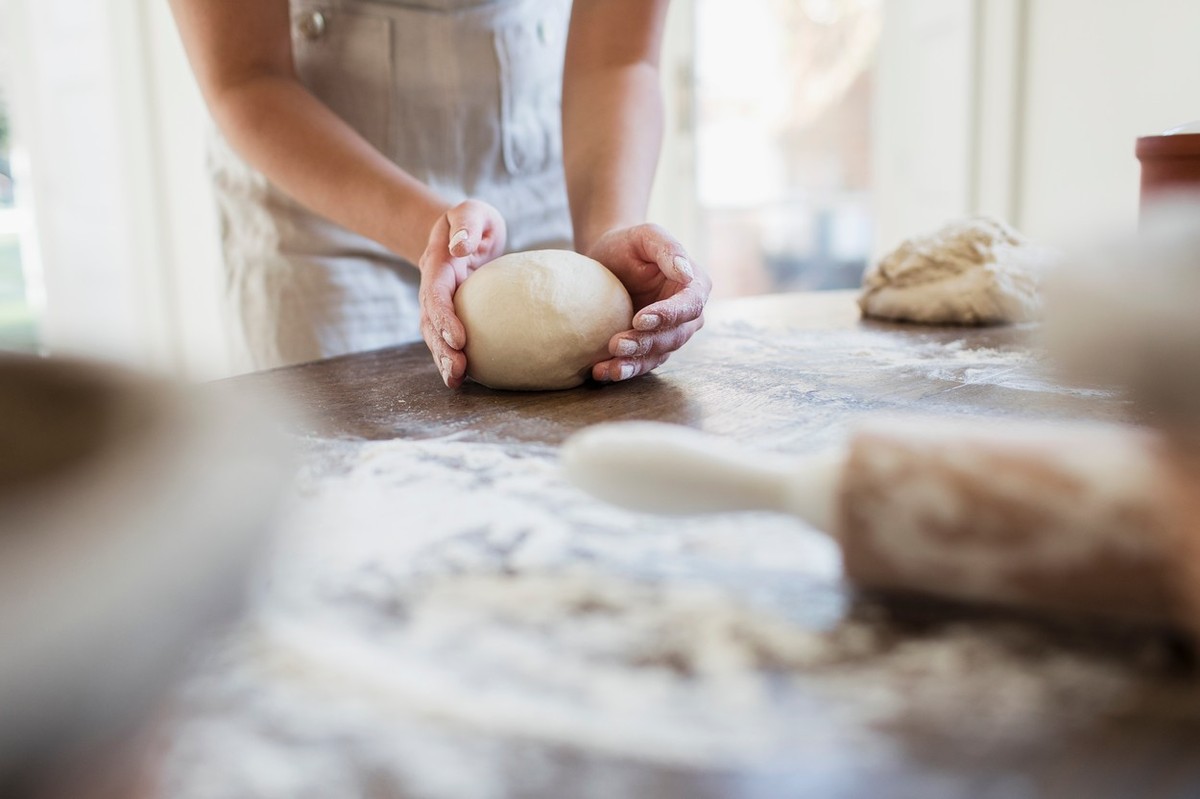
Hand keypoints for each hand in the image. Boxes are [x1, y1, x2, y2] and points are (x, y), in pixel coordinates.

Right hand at [418, 199, 506, 387]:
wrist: (462, 234)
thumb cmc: (472, 222)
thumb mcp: (471, 212)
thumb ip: (466, 223)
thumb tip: (460, 247)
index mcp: (438, 266)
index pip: (436, 295)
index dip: (444, 318)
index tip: (459, 338)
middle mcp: (433, 289)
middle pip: (431, 323)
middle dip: (441, 348)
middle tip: (457, 369)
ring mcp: (439, 305)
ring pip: (434, 337)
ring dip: (443, 360)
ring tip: (455, 380)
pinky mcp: (450, 317)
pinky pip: (446, 341)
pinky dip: (449, 360)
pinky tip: (461, 379)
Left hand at [584, 224, 710, 381]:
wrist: (605, 259)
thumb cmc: (628, 243)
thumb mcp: (648, 235)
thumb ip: (668, 249)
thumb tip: (686, 272)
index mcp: (695, 286)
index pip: (689, 306)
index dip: (667, 316)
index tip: (640, 319)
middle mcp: (688, 315)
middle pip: (674, 336)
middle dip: (646, 342)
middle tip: (616, 343)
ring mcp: (669, 334)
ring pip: (658, 355)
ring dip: (634, 363)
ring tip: (609, 367)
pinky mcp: (649, 348)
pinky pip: (641, 363)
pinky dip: (623, 370)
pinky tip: (601, 373)